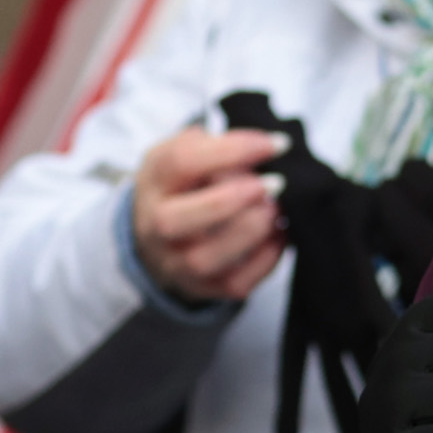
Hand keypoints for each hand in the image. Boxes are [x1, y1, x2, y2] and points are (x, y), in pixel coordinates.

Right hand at [128, 125, 286, 305]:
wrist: (158, 236)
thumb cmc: (181, 186)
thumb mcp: (183, 152)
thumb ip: (213, 144)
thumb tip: (259, 148)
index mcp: (153, 182)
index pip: (180, 162)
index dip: (232, 150)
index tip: (277, 144)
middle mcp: (154, 226)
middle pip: (173, 220)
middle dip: (230, 200)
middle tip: (275, 183)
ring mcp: (174, 262)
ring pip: (202, 260)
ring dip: (249, 232)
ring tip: (276, 209)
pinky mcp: (200, 288)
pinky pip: (232, 284)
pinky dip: (264, 260)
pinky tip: (279, 234)